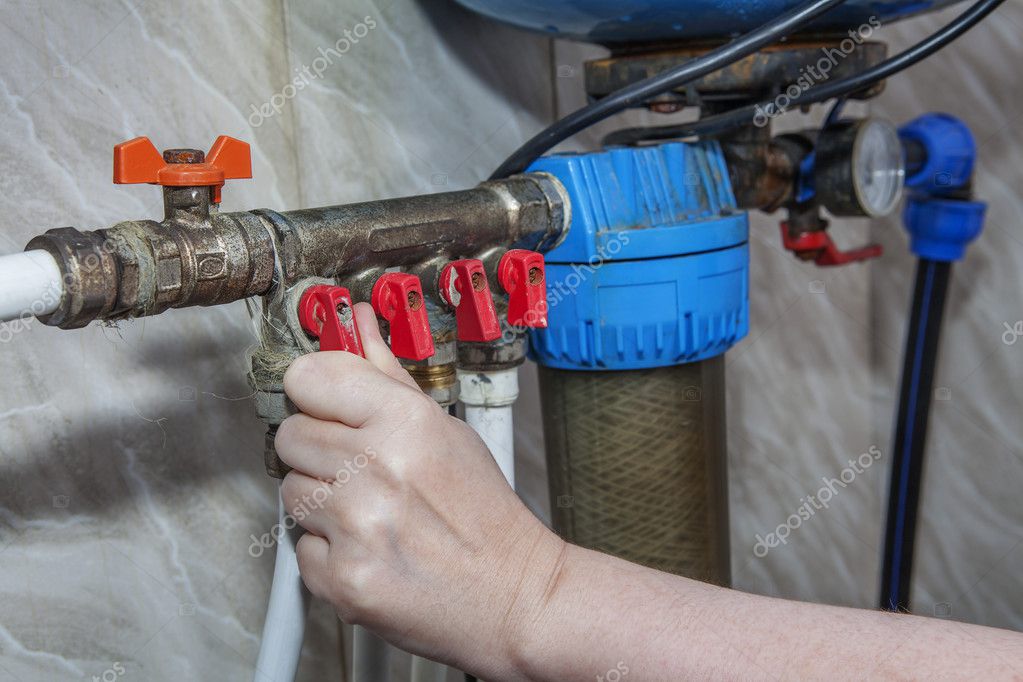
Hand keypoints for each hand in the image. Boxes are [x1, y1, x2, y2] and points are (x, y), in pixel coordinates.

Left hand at [276, 303, 565, 677]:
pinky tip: (369, 548)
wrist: (513, 594)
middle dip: (320, 450)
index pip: (308, 377)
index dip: (315, 392)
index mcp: (405, 422)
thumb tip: (358, 324)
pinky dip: (328, 551)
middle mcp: (376, 469)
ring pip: (290, 491)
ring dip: (321, 500)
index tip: (326, 404)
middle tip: (360, 469)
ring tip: (369, 512)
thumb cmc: (485, 514)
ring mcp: (355, 527)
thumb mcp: (446, 431)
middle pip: (291, 435)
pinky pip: (300, 547)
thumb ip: (389, 378)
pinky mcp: (341, 580)